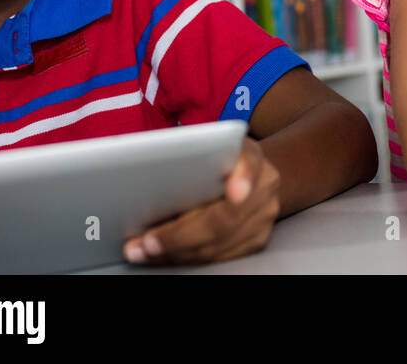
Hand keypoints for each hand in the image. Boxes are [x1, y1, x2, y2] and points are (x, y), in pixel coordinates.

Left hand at [122, 137, 280, 264]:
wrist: (244, 175)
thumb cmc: (214, 161)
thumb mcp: (203, 148)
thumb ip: (189, 157)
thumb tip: (151, 174)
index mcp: (250, 156)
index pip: (249, 163)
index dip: (244, 178)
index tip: (235, 193)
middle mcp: (265, 187)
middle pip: (226, 218)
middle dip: (181, 235)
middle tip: (147, 242)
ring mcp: (264, 216)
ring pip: (218, 245)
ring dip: (175, 252)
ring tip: (142, 251)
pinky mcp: (256, 240)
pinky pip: (219, 258)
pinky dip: (186, 258)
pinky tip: (163, 254)